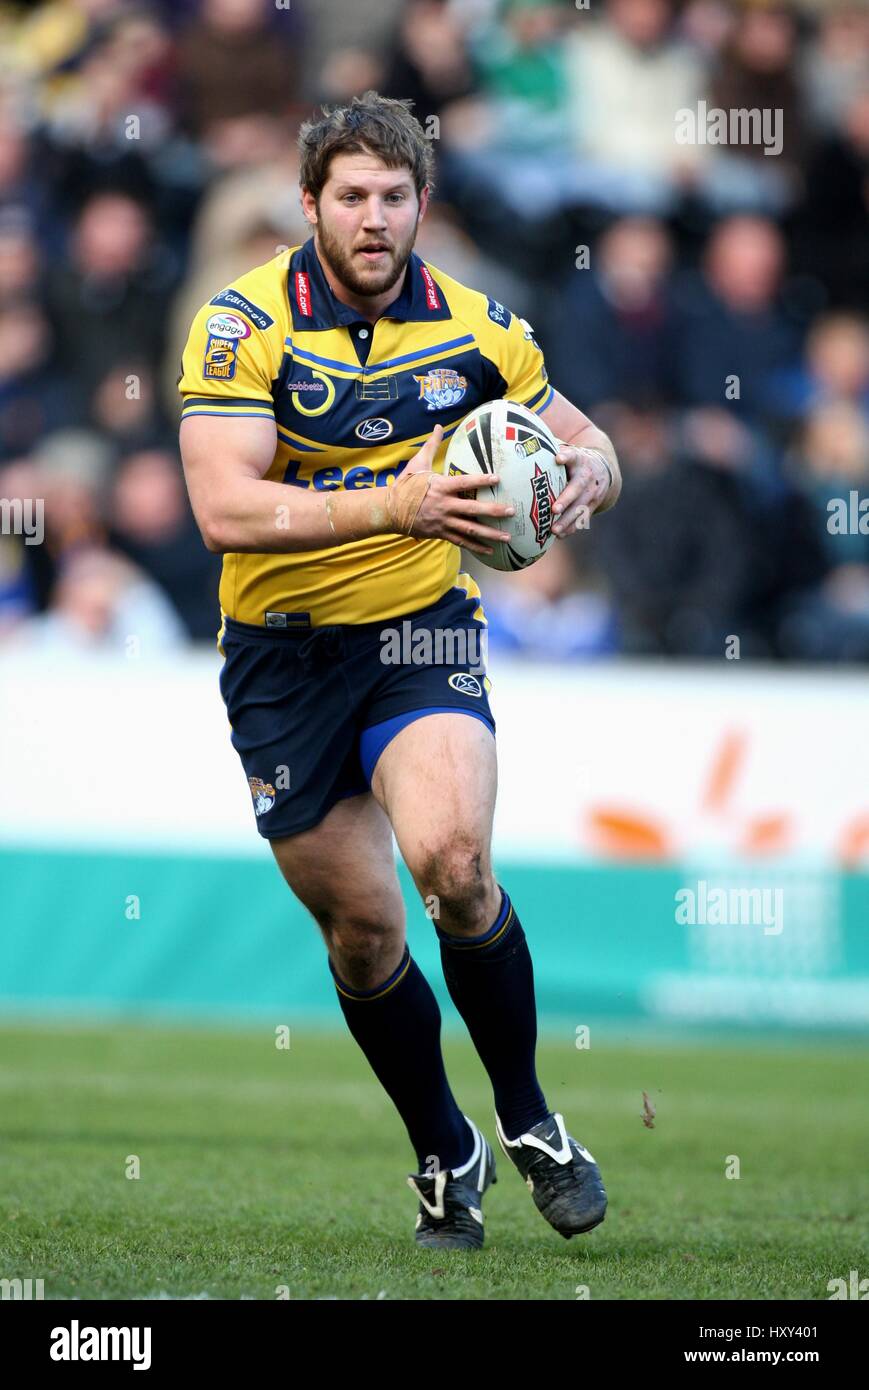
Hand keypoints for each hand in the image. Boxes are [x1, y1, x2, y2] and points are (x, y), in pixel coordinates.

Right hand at [395, 423, 515, 554]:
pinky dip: (476, 547)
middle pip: (473, 510)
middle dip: (493, 511)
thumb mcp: (418, 463)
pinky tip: (490, 551)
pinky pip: (461, 541)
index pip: (465, 483)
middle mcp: (444, 505)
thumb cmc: (406, 485)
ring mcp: (443, 522)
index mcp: (441, 487)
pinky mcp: (440, 533)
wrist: (389, 510)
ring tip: (507, 537)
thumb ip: (432, 446)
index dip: (481, 480)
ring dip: (490, 534)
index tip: (497, 479)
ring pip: (470, 530)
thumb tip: (439, 426)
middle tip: (511, 511)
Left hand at [551, 441, 611, 535]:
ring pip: (579, 508)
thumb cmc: (575, 460)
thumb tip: (523, 443)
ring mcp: (592, 492)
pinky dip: (571, 527)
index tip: (558, 457)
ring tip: (554, 530)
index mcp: (580, 459)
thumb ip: (552, 448)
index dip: (566, 456)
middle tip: (553, 509)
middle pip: (576, 489)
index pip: (573, 455)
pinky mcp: (593, 505)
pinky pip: (582, 518)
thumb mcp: (569, 450)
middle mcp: (587, 476)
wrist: (604, 470)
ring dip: (567, 520)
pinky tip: (559, 535)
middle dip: (565, 500)